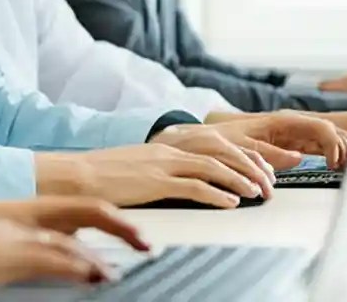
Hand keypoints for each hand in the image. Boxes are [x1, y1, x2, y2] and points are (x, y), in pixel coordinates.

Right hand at [0, 187, 147, 251]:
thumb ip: (7, 254)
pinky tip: (96, 275)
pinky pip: (47, 256)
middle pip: (80, 213)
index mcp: (14, 218)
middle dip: (118, 227)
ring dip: (103, 251)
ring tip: (131, 262)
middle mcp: (17, 221)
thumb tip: (24, 265)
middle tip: (146, 243)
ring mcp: (9, 234)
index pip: (68, 212)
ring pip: (70, 236)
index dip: (103, 220)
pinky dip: (76, 264)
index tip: (129, 235)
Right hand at [36, 143, 264, 207]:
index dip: (244, 155)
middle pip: (222, 151)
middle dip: (252, 166)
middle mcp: (168, 150)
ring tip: (258, 193)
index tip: (263, 168)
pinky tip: (232, 203)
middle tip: (270, 183)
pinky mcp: (154, 182)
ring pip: (214, 167)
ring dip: (241, 181)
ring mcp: (162, 164)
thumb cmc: (101, 175)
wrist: (75, 174)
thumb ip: (162, 171)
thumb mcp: (138, 167)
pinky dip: (218, 194)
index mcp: (166, 145)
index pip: (216, 143)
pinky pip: (194, 186)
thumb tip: (182, 183)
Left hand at [205, 111, 346, 169]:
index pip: (322, 127)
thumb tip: (298, 157)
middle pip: (334, 131)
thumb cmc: (222, 140)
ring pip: (333, 137)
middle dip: (345, 149)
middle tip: (343, 170)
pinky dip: (335, 155)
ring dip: (344, 152)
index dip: (333, 144)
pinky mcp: (296, 144)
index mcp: (283, 121)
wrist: (208, 139)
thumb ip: (270, 153)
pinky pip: (323, 146)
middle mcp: (294, 125)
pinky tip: (336, 168)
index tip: (332, 164)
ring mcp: (297, 134)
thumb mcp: (242, 146)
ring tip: (343, 171)